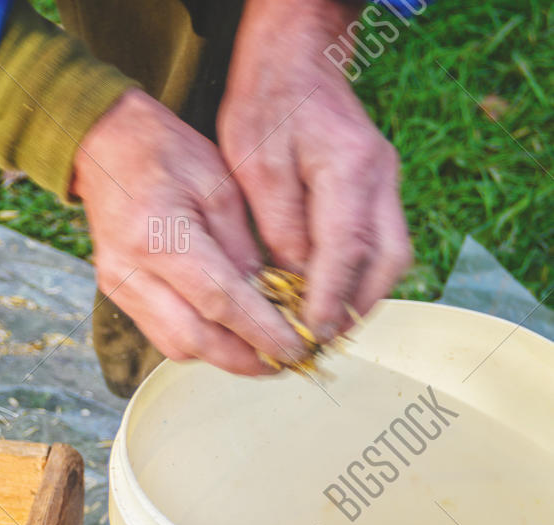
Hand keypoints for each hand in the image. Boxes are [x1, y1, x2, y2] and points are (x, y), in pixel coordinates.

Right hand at [73, 88, 307, 375]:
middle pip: (194, 339)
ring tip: (261, 349)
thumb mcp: (220, 185)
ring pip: (175, 345)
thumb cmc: (165, 152)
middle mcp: (131, 273)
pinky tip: (227, 331)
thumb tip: (267, 297)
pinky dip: (199, 340)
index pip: (220, 303)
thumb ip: (242, 246)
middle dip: (244, 358)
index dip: (262, 332)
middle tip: (285, 360)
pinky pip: (161, 333)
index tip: (297, 347)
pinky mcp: (116, 292)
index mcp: (159, 239)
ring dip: (221, 354)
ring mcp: (119, 286)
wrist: (102, 145)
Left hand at [219, 0, 412, 341]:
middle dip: (356, 309)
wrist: (296, 60)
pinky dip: (359, 276)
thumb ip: (276, 223)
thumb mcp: (254, 165)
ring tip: (322, 330)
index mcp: (348, 169)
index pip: (347, 249)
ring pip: (390, 257)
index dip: (330, 299)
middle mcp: (379, 179)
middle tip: (318, 344)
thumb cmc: (267, 106)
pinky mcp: (377, 189)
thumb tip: (288, 278)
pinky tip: (326, 297)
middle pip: (386, 262)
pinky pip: (380, 244)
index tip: (312, 335)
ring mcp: (385, 183)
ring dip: (360, 298)